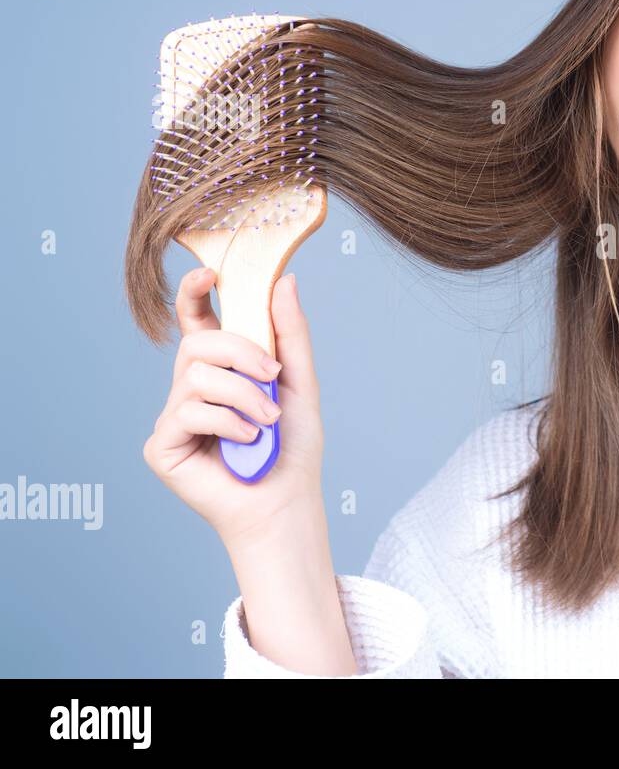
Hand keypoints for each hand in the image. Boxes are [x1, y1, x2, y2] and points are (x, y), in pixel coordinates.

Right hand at [142, 268, 326, 547]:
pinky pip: (189, 412)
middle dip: (241, 352)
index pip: (197, 322)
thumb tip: (284, 280)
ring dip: (243, 395)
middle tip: (273, 377)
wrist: (287, 501)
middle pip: (197, 343)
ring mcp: (173, 417)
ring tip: (267, 421)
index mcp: (221, 369)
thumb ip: (289, 333)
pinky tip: (246, 441)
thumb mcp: (298, 380)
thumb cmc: (292, 446)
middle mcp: (191, 389)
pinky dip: (228, 423)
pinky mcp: (162, 446)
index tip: (208, 275)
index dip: (193, 294)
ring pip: (196, 376)